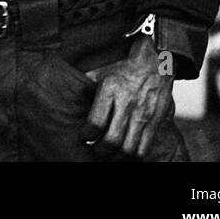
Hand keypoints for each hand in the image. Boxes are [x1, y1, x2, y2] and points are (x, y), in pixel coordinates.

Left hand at [82, 35, 174, 157]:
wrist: (154, 61)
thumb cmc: (122, 67)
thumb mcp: (101, 71)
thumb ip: (85, 84)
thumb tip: (65, 89)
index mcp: (109, 90)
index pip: (94, 122)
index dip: (86, 135)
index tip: (83, 136)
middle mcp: (126, 104)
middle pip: (112, 140)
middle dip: (100, 151)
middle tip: (94, 151)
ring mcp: (142, 114)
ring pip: (129, 148)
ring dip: (116, 157)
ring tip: (108, 155)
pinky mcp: (155, 120)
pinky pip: (144, 147)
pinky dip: (133, 156)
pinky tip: (125, 154)